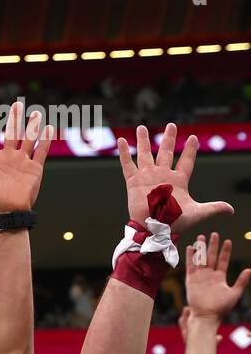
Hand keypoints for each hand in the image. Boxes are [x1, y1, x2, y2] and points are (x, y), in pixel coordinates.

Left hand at [0, 103, 49, 213]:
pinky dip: (44, 140)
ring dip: (31, 126)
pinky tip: (47, 128)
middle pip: (11, 133)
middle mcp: (7, 158)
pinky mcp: (34, 169)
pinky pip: (41, 151)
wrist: (5, 213)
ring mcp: (21, 162)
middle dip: (14, 118)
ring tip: (35, 112)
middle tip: (16, 104)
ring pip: (27, 139)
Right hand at [117, 123, 232, 235]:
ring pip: (145, 154)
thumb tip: (231, 210)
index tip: (193, 138)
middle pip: (166, 152)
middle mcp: (163, 175)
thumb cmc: (175, 221)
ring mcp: (147, 177)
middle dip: (169, 139)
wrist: (154, 228)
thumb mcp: (198, 213)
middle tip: (171, 126)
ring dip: (143, 141)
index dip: (190, 150)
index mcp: (178, 180)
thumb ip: (214, 208)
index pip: (186, 161)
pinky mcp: (134, 181)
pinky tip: (121, 141)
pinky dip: (124, 153)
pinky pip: (128, 164)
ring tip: (142, 128)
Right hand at [184, 234, 248, 320]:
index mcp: (220, 277)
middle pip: (212, 256)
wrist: (207, 315)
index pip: (223, 260)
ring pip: (201, 258)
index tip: (228, 241)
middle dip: (213, 245)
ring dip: (201, 248)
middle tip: (214, 234)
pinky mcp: (191, 279)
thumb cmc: (221, 307)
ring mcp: (200, 276)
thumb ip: (241, 281)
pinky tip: (190, 247)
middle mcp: (209, 275)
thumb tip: (249, 270)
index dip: (226, 251)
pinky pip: (190, 266)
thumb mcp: (234, 293)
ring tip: (201, 237)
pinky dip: (190, 257)